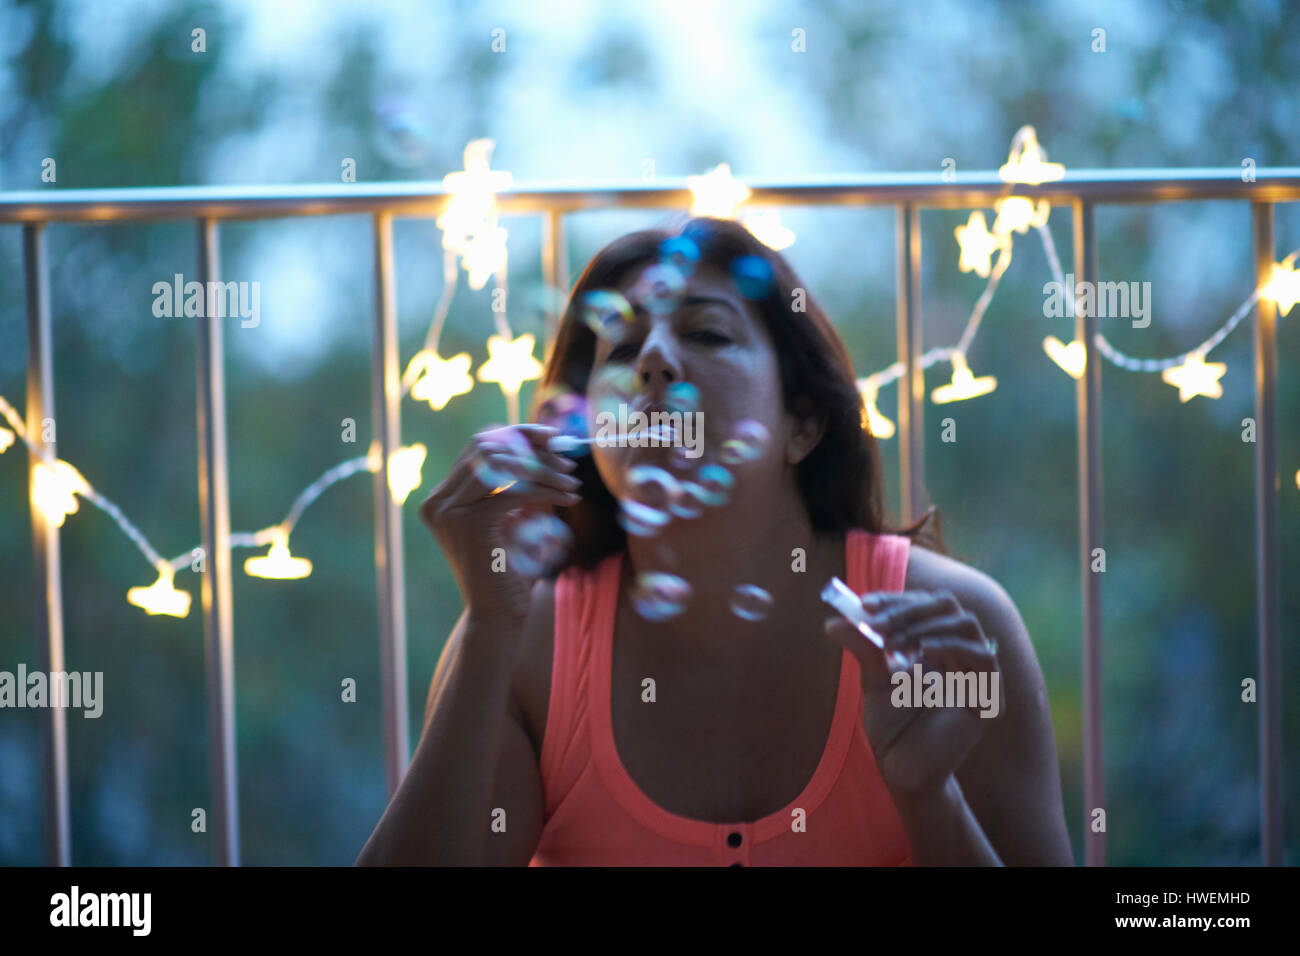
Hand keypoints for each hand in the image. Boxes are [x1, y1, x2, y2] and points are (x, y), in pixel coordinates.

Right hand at [419, 423, 581, 622]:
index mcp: (444, 496)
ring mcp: (448, 512)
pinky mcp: (468, 524)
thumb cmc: (512, 569)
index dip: (518, 434)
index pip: (480, 444)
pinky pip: (513, 491)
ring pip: (500, 463)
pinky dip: (546, 490)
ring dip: (542, 468)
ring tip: (572, 481)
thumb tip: (550, 443)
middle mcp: (439, 501)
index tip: (554, 437)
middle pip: (487, 446)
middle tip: (567, 460)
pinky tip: (569, 498)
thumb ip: (524, 482)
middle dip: (532, 447)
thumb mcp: (518, 516)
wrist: (500, 616)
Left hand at [825, 589, 1000, 799]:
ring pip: (966, 624)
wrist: (902, 769)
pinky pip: (982, 658)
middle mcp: (961, 651)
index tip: (864, 605)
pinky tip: (922, 652)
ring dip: (924, 626)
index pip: (925, 603)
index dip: (896, 599)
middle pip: (948, 606)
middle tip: (875, 623)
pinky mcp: (988, 698)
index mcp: (938, 642)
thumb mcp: (873, 679)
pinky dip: (950, 646)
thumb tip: (833, 621)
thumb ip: (863, 647)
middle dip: (908, 609)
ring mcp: (978, 673)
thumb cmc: (892, 724)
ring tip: (891, 642)